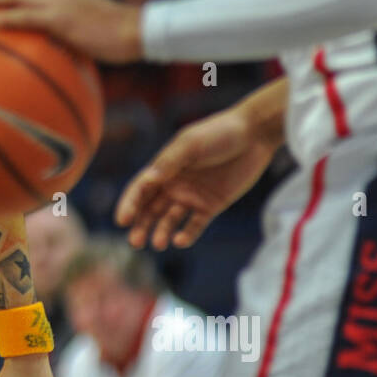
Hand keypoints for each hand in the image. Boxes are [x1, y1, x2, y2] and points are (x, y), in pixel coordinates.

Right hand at [115, 104, 277, 249]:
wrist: (254, 135)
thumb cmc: (219, 133)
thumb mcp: (191, 144)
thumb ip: (169, 162)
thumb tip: (147, 179)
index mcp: (165, 167)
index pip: (140, 189)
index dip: (129, 205)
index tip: (122, 221)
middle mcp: (174, 183)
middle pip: (150, 209)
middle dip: (140, 225)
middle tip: (134, 242)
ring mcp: (192, 196)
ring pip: (169, 219)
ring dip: (161, 232)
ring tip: (158, 243)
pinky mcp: (212, 205)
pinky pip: (195, 225)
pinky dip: (186, 234)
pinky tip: (180, 241)